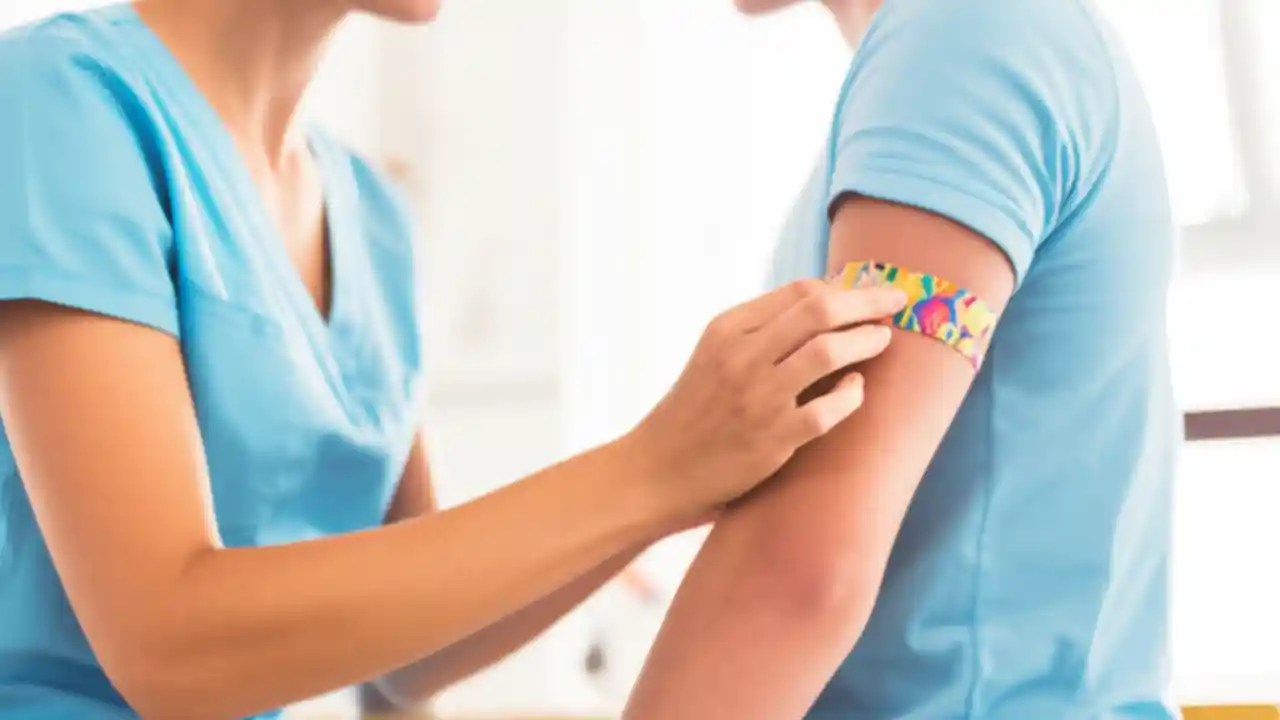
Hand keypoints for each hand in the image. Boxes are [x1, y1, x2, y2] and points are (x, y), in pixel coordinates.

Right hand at [628, 279, 906, 515]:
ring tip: (882, 340)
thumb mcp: (714, 355)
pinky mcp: (772, 439)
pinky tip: (856, 389)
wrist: (658, 470)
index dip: (843, 289)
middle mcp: (742, 356)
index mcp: (727, 329)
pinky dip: (852, 394)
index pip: (799, 292)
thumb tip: (824, 302)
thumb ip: (760, 330)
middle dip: (868, 301)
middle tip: (895, 303)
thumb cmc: (694, 410)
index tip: (867, 293)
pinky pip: (829, 409)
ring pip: (829, 351)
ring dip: (866, 341)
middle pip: (820, 310)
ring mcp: (758, 398)